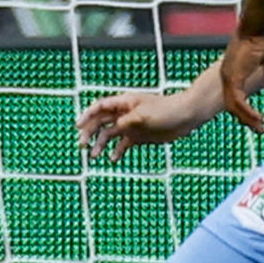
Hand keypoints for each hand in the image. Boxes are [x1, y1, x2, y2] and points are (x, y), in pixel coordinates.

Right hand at [78, 82, 211, 159]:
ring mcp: (131, 126)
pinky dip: (116, 151)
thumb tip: (115, 126)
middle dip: (89, 132)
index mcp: (124, 103)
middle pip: (101, 122)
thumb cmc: (166, 110)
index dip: (87, 115)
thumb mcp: (145, 115)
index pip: (100, 107)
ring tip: (93, 156)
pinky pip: (123, 145)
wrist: (186, 117)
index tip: (77, 126)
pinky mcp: (138, 137)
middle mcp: (124, 114)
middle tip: (82, 144)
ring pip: (109, 135)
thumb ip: (128, 120)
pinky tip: (112, 159)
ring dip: (100, 144)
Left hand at [210, 26, 263, 131]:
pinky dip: (246, 112)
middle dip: (246, 118)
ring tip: (260, 128)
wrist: (259, 24)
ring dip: (247, 118)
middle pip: (231, 104)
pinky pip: (237, 101)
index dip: (245, 109)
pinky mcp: (234, 76)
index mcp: (234, 69)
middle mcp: (227, 73)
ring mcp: (228, 75)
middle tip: (259, 129)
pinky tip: (258, 119)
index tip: (257, 119)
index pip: (234, 95)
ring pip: (233, 106)